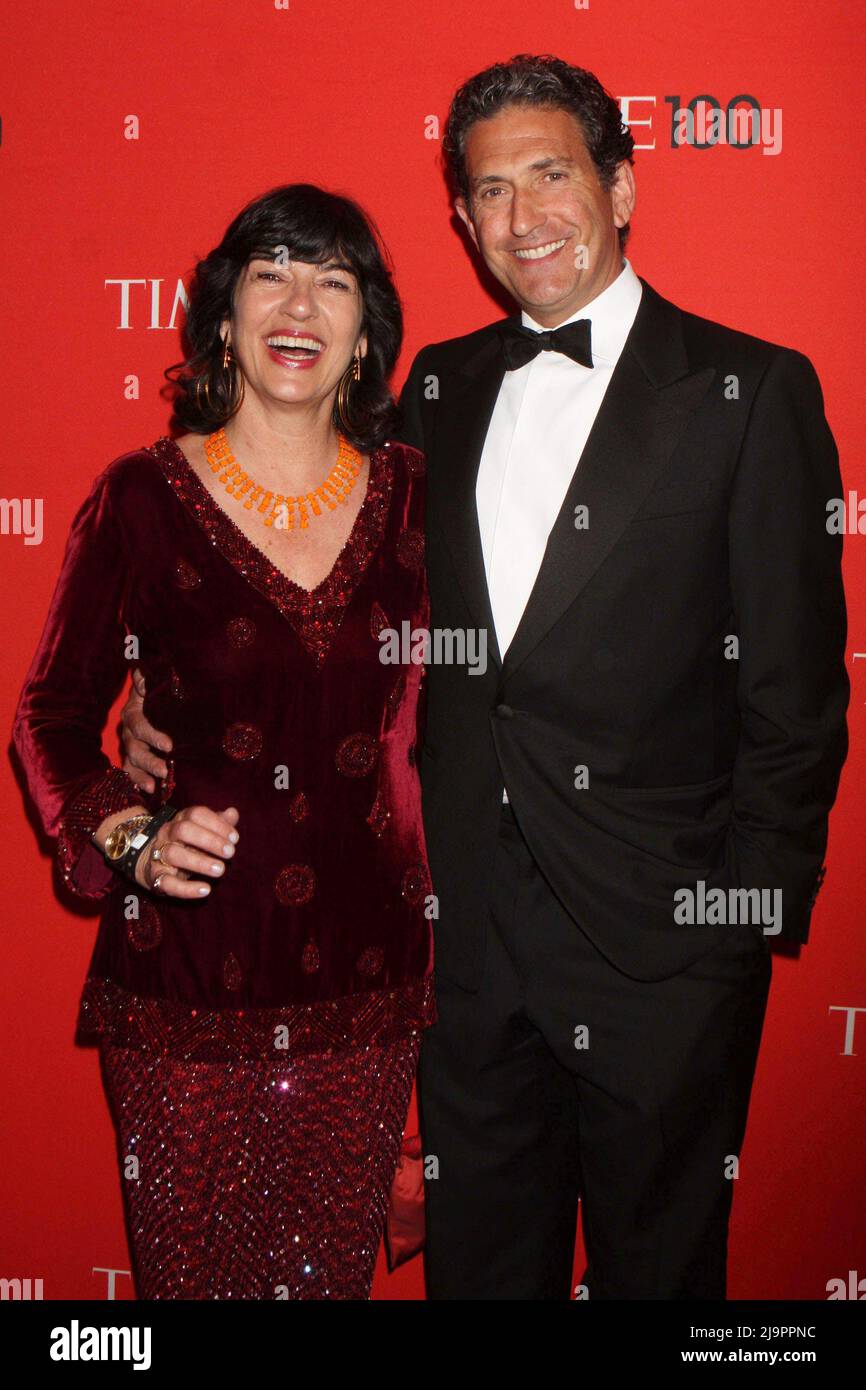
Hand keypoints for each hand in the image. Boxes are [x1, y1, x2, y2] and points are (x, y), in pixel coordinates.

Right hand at [121, 667, 172, 793]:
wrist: (155, 700)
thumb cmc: (159, 693)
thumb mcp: (154, 683)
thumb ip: (147, 680)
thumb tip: (144, 680)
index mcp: (133, 712)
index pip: (139, 725)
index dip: (152, 735)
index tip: (169, 745)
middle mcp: (128, 732)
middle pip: (134, 748)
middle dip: (149, 761)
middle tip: (165, 770)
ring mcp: (130, 747)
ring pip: (131, 763)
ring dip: (142, 775)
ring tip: (155, 786)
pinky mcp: (133, 760)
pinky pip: (132, 773)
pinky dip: (139, 782)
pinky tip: (150, 791)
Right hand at [135, 805, 240, 898]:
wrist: (149, 860)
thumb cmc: (186, 844)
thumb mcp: (202, 832)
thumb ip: (218, 823)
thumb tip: (233, 812)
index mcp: (181, 820)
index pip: (196, 814)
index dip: (217, 824)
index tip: (235, 838)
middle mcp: (167, 834)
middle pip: (183, 830)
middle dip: (209, 840)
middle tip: (230, 852)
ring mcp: (158, 855)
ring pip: (173, 854)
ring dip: (199, 862)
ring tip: (220, 869)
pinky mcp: (156, 878)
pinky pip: (167, 883)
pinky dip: (187, 889)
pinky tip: (206, 890)